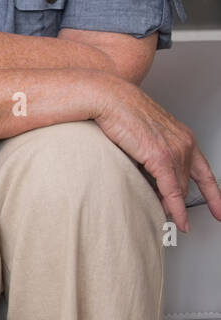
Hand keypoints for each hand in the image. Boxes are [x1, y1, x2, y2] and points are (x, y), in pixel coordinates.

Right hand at [89, 74, 220, 231]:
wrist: (110, 98)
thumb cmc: (121, 110)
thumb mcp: (146, 132)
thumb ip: (155, 151)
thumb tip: (151, 172)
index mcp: (184, 137)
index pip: (204, 173)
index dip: (213, 194)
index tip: (219, 210)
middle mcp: (185, 144)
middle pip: (186, 185)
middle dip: (178, 202)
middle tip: (167, 213)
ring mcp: (175, 152)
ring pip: (179, 190)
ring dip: (171, 205)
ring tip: (160, 213)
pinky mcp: (161, 158)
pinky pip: (172, 192)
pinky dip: (177, 210)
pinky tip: (179, 221)